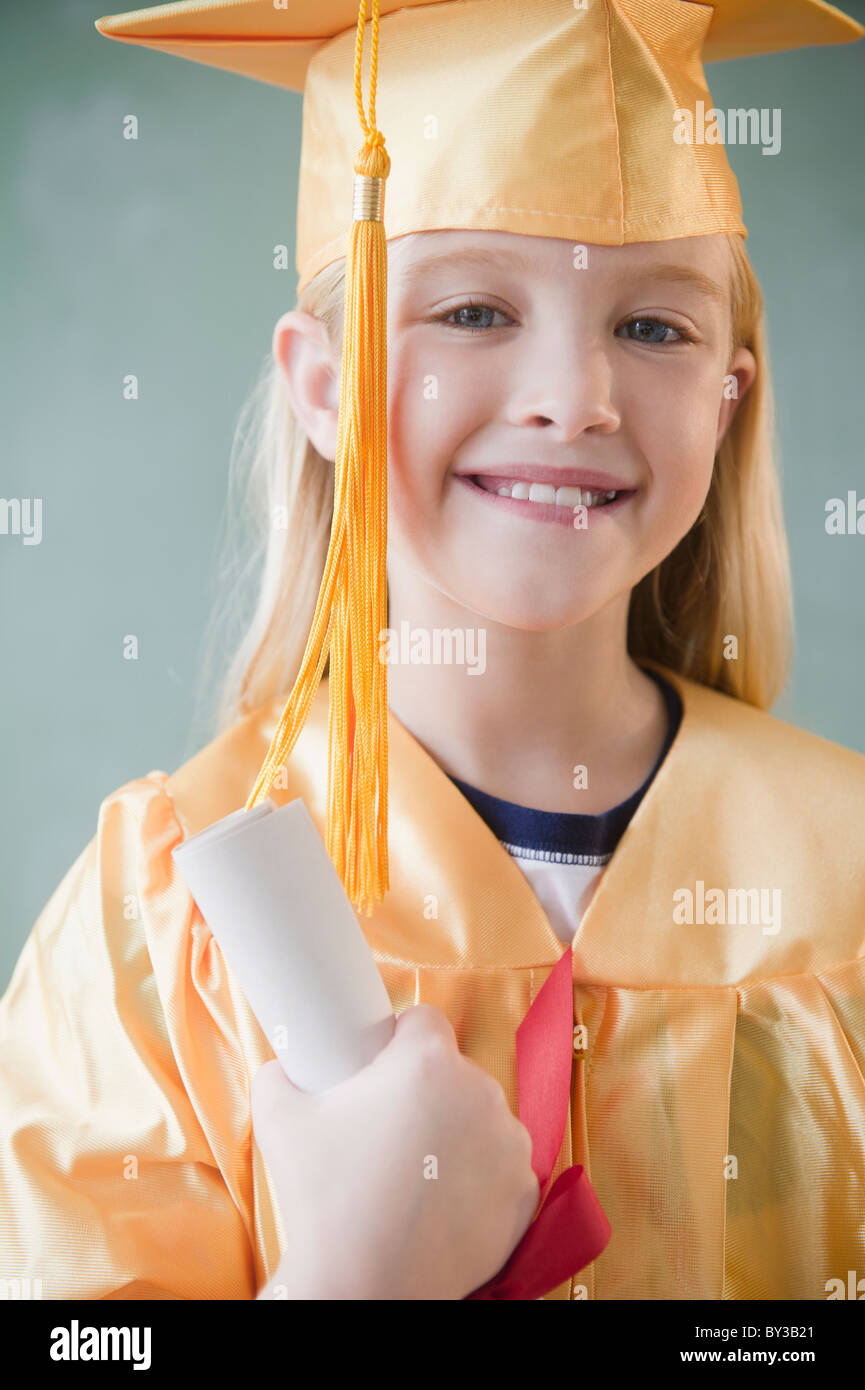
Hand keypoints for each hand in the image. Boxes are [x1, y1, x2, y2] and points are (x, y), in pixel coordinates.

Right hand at [252, 1003, 538, 1298]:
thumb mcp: (279, 1120)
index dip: (396, 1039)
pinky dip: (478, 1177)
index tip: (379, 1067)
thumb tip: (281, 1068)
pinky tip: (440, 1200)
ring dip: (454, 1132)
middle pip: (451, 1071)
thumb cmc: (325, 1203)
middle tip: (384, 1131)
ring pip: (479, 1117)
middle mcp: (479, 1093)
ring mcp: (508, 1144)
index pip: (422, 1019)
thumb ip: (278, 1075)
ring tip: (411, 1173)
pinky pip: (500, 1165)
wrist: (366, 1289)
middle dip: (423, 1092)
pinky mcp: (523, 1192)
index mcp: (427, 1062)